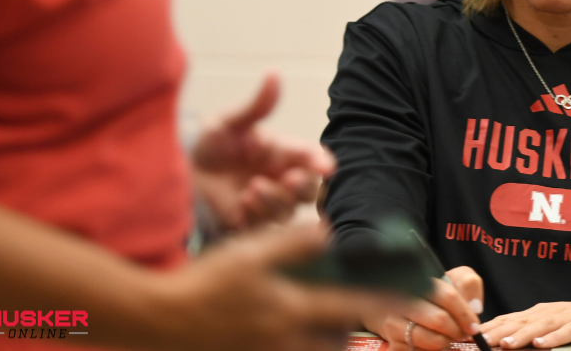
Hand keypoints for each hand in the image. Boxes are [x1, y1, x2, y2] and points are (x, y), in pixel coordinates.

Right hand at [157, 222, 404, 350]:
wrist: (156, 322)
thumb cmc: (203, 284)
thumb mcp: (250, 253)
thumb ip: (292, 243)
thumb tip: (328, 231)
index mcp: (291, 311)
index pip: (352, 308)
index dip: (387, 301)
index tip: (415, 299)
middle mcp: (286, 342)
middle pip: (336, 343)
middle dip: (348, 330)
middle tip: (351, 313)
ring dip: (325, 341)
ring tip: (321, 324)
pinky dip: (298, 345)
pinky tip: (287, 332)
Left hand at [192, 72, 334, 231]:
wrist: (181, 176)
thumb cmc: (210, 147)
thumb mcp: (229, 122)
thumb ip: (256, 105)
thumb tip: (274, 72)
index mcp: (283, 153)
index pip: (313, 158)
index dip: (322, 162)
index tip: (326, 166)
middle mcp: (281, 178)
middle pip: (310, 189)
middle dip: (304, 185)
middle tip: (289, 179)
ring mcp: (268, 203)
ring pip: (289, 209)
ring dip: (275, 199)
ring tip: (250, 188)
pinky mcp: (253, 223)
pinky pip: (266, 226)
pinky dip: (258, 214)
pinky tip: (242, 203)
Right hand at [362, 266, 483, 350]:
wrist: (399, 305)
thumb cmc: (434, 294)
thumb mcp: (453, 279)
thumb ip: (469, 284)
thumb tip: (476, 307)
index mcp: (420, 281)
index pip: (447, 296)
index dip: (465, 314)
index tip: (474, 326)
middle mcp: (403, 300)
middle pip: (440, 320)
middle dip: (457, 330)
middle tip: (463, 334)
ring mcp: (395, 323)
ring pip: (432, 340)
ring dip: (447, 342)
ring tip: (449, 337)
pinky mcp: (394, 343)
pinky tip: (434, 343)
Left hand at [480, 300, 570, 348]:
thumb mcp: (557, 327)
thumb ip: (533, 333)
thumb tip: (505, 344)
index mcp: (543, 313)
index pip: (512, 318)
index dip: (492, 327)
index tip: (473, 337)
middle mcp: (554, 312)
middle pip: (523, 321)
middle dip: (501, 331)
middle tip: (482, 341)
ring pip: (544, 325)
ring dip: (524, 335)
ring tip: (507, 344)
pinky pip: (570, 332)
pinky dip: (556, 338)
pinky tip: (543, 344)